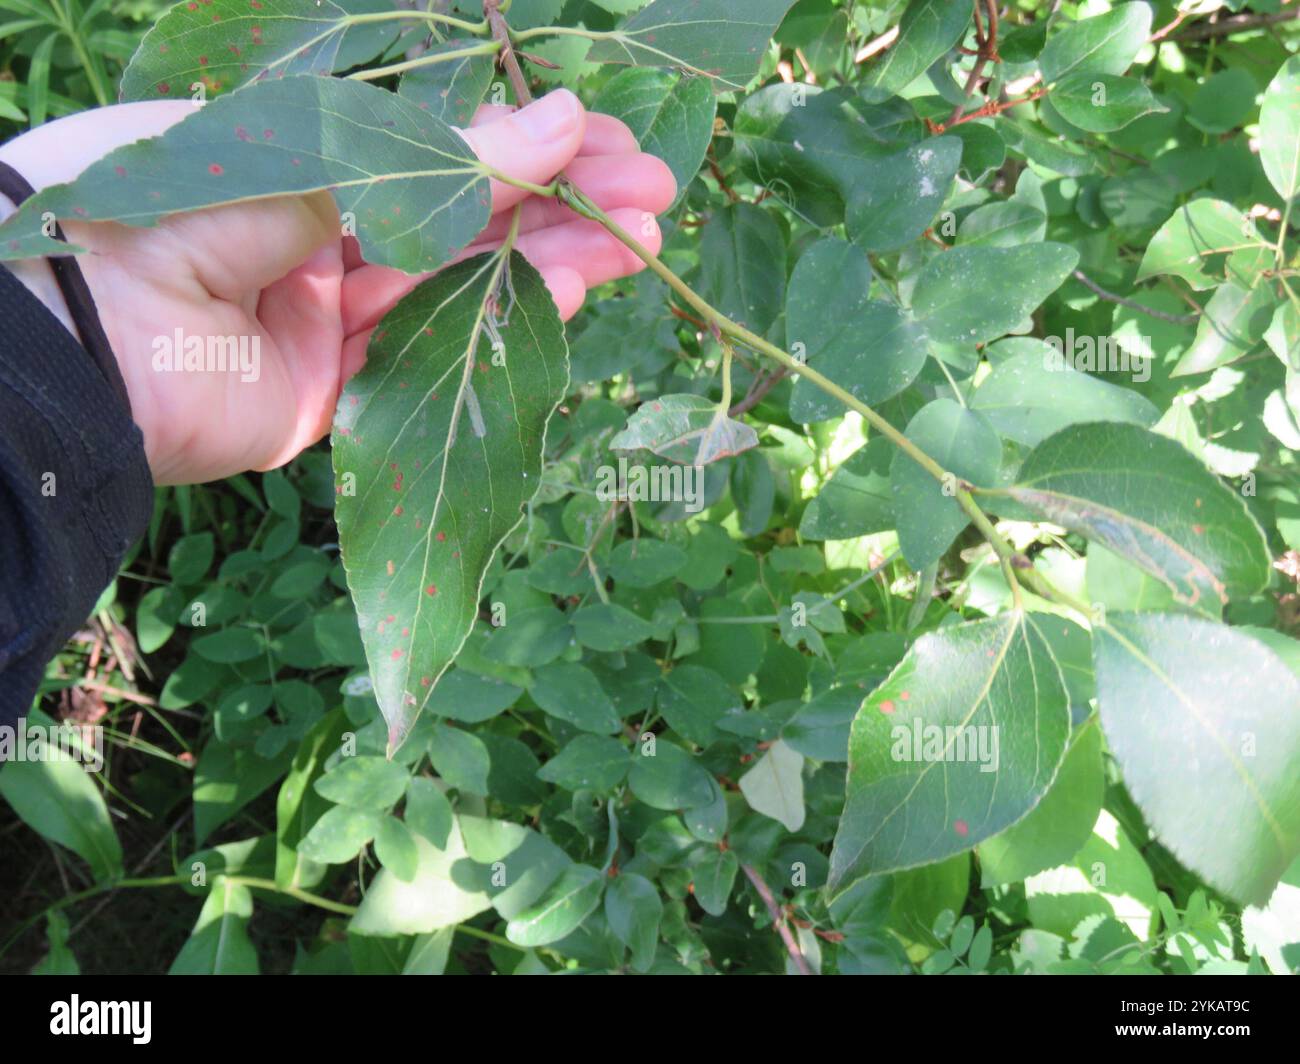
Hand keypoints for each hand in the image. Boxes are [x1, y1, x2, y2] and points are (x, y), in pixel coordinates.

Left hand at [0, 89, 675, 484]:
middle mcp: (322, 236)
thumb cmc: (168, 211)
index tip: (604, 133)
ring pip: (465, 284)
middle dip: (558, 199)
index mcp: (302, 161)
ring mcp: (332, 317)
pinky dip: (502, 319)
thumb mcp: (316, 160)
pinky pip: (436, 350)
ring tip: (640, 236)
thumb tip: (559, 120)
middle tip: (650, 191)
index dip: (522, 139)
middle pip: (464, 217)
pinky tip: (570, 285)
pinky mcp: (341, 394)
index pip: (436, 148)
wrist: (73, 344)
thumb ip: (439, 160)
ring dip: (552, 258)